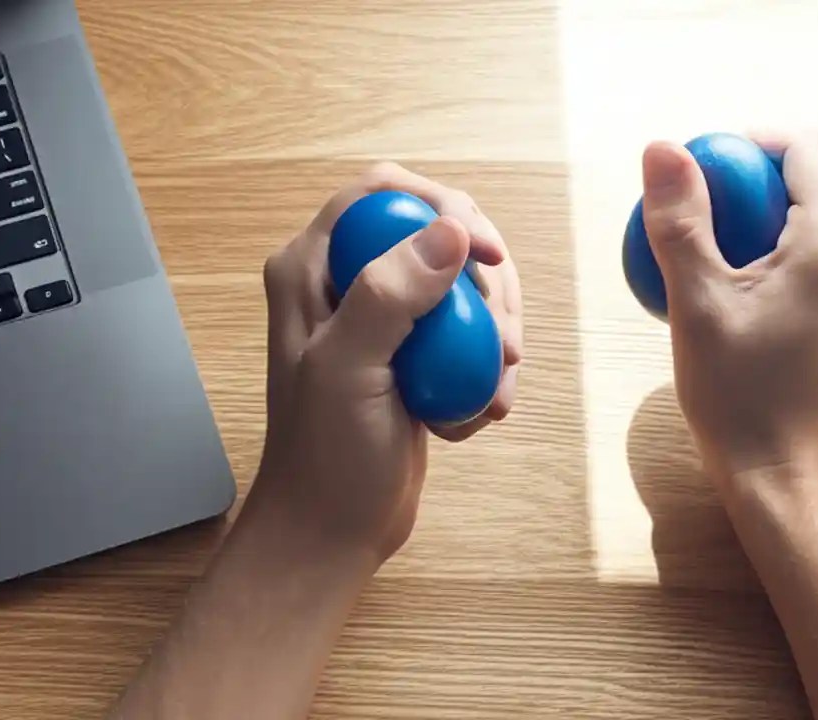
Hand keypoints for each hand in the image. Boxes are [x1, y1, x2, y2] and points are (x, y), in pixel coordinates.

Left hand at [249, 162, 523, 565]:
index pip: (383, 193)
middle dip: (483, 281)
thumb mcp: (349, 371)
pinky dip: (485, 368)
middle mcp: (343, 282)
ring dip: (494, 332)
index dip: (444, 206)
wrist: (331, 531)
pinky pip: (466, 334)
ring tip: (499, 388)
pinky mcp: (411, 356)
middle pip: (434, 234)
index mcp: (310, 268)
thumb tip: (452, 229)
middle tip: (507, 343)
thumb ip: (389, 296)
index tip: (489, 255)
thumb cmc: (325, 457)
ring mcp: (381, 320)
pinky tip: (481, 411)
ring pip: (459, 286)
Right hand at [640, 132, 817, 486]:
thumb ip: (680, 219)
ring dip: (774, 222)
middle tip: (702, 220)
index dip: (754, 142)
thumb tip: (661, 147)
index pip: (809, 147)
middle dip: (758, 185)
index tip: (706, 170)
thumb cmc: (738, 396)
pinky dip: (793, 256)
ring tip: (720, 262)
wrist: (790, 478)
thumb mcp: (696, 303)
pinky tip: (749, 295)